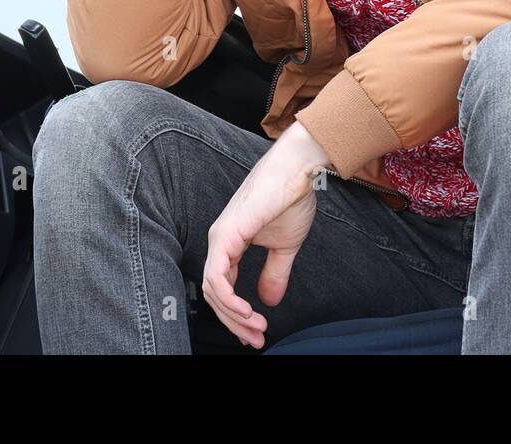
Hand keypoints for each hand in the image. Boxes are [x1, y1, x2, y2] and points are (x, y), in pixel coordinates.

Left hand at [202, 122, 330, 348]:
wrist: (297, 171)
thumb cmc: (290, 198)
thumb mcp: (285, 246)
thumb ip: (274, 273)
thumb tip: (269, 300)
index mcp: (230, 243)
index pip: (222, 287)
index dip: (235, 314)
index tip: (255, 332)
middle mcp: (220, 242)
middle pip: (215, 294)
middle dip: (235, 322)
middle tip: (256, 339)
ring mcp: (220, 238)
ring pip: (213, 290)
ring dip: (234, 316)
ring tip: (255, 328)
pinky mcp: (226, 235)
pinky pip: (217, 278)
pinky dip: (229, 299)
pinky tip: (247, 310)